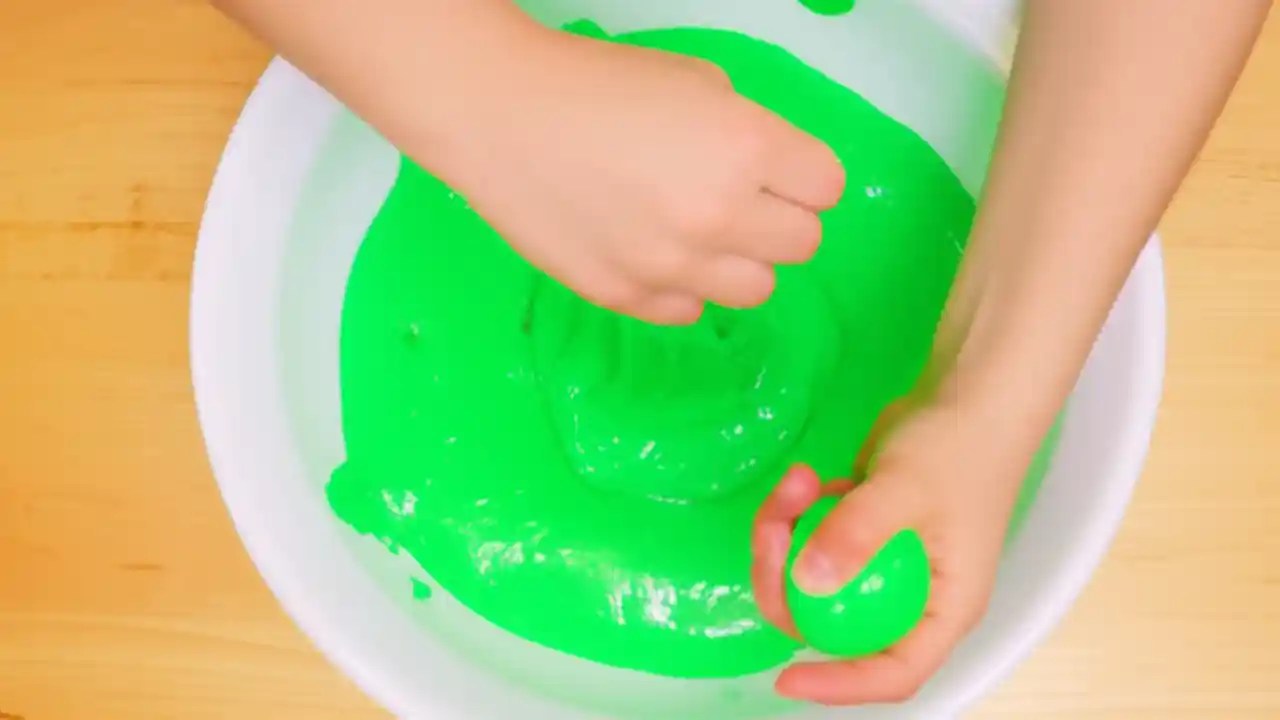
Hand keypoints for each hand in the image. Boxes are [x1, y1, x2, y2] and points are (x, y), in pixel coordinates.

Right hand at [421, 24, 845, 324]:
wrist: (500, 114)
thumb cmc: (598, 84)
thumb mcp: (697, 82)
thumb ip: (747, 133)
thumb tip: (769, 176)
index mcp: (745, 148)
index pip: (827, 188)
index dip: (804, 175)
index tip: (777, 170)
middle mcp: (719, 215)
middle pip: (803, 245)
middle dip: (778, 219)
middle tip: (737, 198)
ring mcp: (671, 265)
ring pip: (755, 289)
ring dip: (738, 261)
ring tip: (696, 231)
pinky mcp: (625, 296)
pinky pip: (689, 310)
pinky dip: (682, 286)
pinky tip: (651, 248)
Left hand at [751, 394, 1036, 704]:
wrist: (965, 394)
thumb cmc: (957, 448)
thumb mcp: (906, 490)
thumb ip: (857, 534)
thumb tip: (805, 582)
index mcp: (942, 610)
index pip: (892, 673)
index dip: (839, 686)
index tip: (785, 677)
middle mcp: (911, 598)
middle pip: (832, 623)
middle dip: (786, 581)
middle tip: (775, 525)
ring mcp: (882, 565)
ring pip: (811, 579)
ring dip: (786, 535)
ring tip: (797, 480)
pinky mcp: (859, 533)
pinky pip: (812, 543)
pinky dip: (799, 514)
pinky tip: (810, 476)